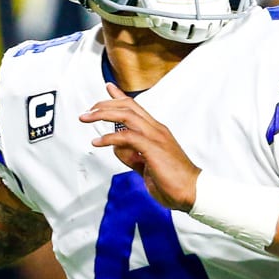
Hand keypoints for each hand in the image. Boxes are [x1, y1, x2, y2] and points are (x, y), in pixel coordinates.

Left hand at [80, 84, 199, 210]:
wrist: (192, 191)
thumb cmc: (173, 181)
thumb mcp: (146, 166)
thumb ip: (132, 156)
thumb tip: (117, 148)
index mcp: (156, 131)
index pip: (136, 107)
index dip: (120, 96)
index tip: (108, 88)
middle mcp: (156, 130)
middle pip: (128, 106)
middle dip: (104, 105)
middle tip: (87, 111)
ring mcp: (155, 137)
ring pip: (126, 115)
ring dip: (103, 114)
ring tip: (87, 118)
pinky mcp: (152, 148)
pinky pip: (126, 137)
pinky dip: (109, 138)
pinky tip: (98, 142)